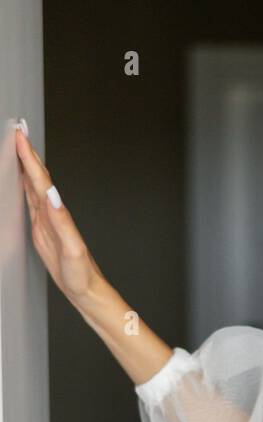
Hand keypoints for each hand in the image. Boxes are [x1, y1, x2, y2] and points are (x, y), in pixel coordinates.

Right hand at [14, 125, 104, 301]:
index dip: (29, 159)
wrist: (85, 290)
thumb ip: (62, 222)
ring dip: (25, 167)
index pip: (41, 181)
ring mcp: (47, 220)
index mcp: (57, 214)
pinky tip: (21, 180)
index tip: (20, 138)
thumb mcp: (72, 248)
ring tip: (17, 147)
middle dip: (27, 155)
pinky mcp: (42, 230)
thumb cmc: (81, 274)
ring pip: (33, 186)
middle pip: (36, 178)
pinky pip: (30, 202)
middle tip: (17, 131)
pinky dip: (24, 186)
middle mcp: (52, 213)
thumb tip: (52, 196)